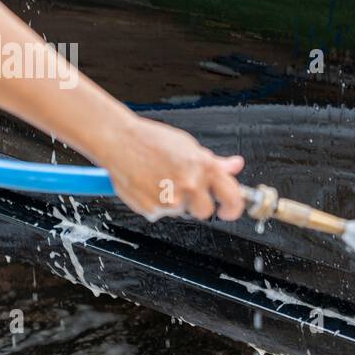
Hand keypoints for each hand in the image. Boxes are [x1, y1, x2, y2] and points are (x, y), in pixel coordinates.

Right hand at [94, 116, 246, 220]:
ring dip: (173, 202)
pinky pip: (160, 213)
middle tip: (183, 190)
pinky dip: (154, 203)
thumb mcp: (188, 146)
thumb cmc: (151, 140)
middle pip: (205, 211)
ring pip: (181, 211)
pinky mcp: (153, 209)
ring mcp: (172, 199)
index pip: (233, 197)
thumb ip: (214, 162)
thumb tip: (235, 166)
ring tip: (159, 179)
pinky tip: (147, 184)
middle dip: (197, 205)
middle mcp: (191, 184)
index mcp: (204, 167)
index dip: (233, 207)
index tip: (228, 209)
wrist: (119, 141)